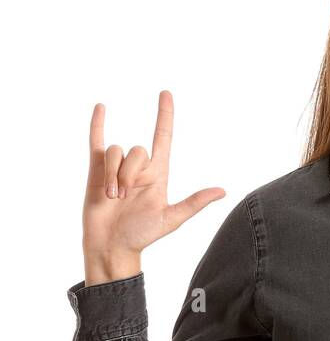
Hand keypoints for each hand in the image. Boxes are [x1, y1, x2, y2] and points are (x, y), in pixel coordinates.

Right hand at [82, 90, 225, 278]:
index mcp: (158, 174)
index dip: (164, 115)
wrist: (111, 246)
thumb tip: (222, 191)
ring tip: (111, 197)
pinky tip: (102, 108)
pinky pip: (97, 142)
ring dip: (111, 175)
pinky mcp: (95, 171)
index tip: (165, 94)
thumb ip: (194, 203)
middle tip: (123, 197)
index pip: (163, 137)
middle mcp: (139, 167)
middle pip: (136, 149)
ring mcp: (116, 168)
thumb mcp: (171, 219)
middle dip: (128, 172)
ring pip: (115, 151)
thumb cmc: (141, 236)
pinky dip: (98, 125)